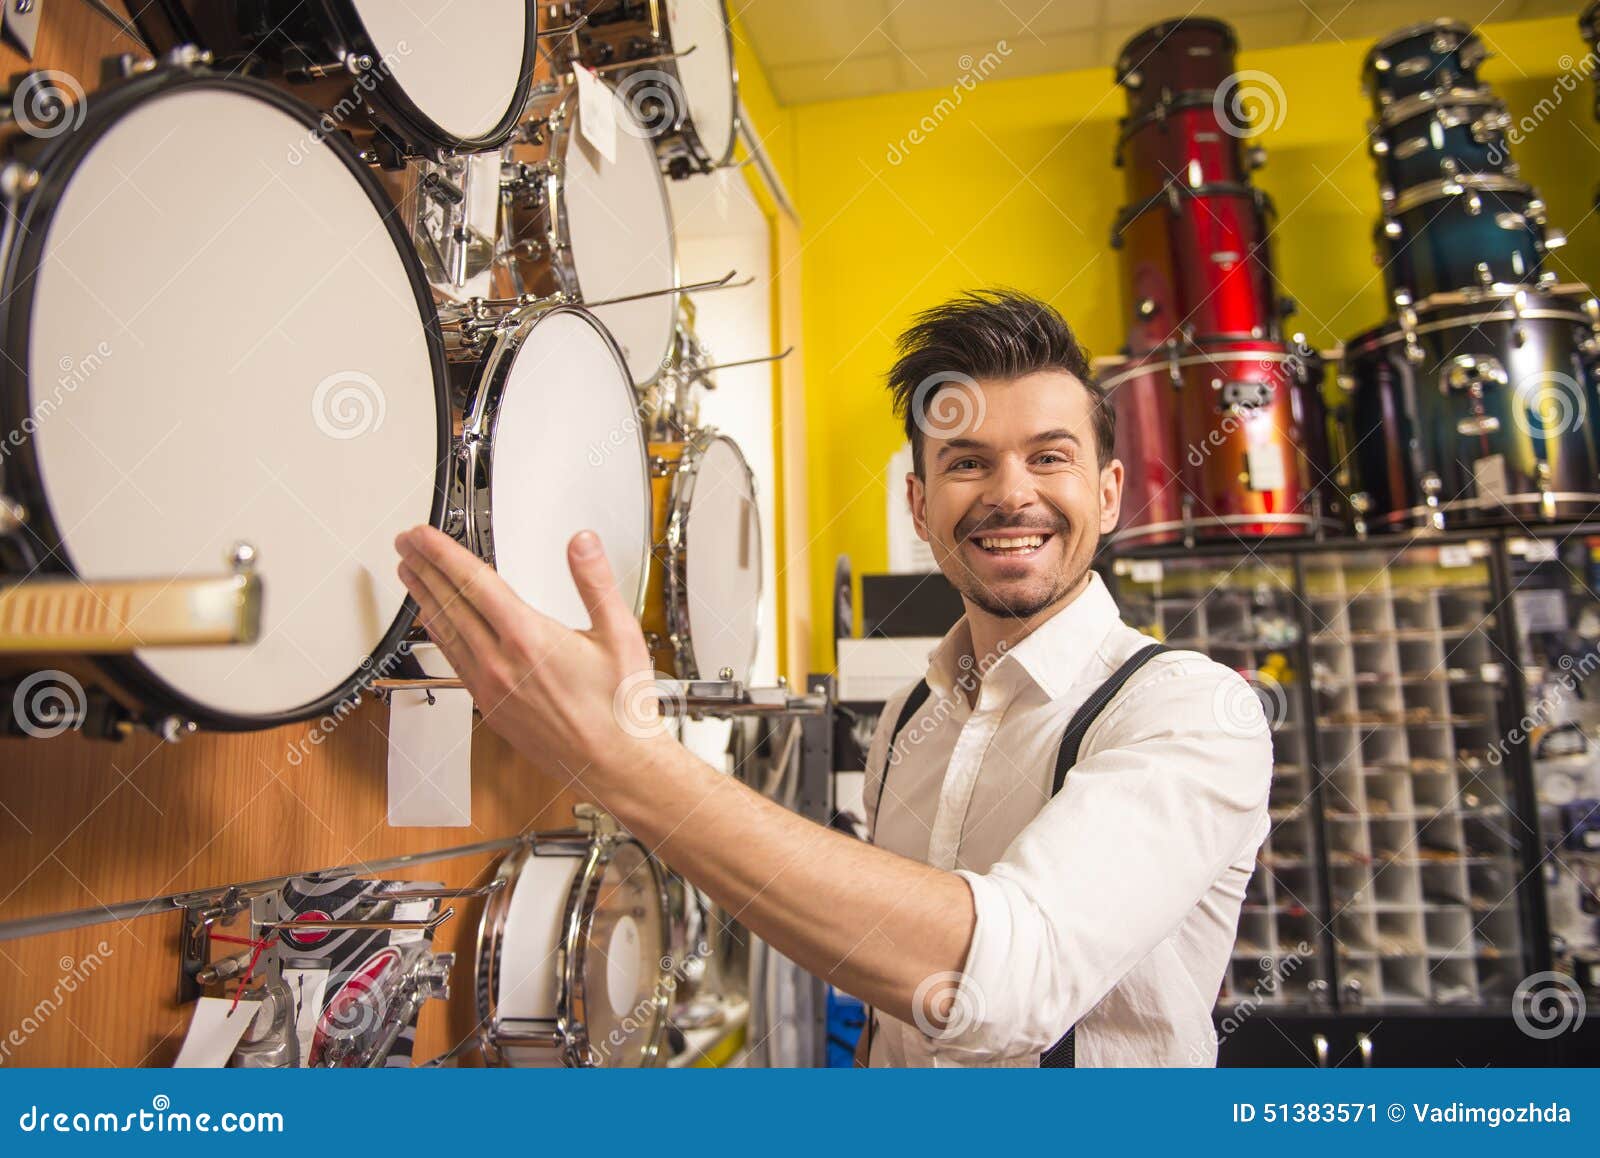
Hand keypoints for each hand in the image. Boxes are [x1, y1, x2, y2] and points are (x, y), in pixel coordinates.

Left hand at [393, 525, 663, 784]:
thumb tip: (581, 543)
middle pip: (450, 604)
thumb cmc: (619, 707)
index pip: (472, 583)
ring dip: (424, 599)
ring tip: (409, 576)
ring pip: (446, 633)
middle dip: (424, 568)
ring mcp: (490, 687)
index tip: (422, 535)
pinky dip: (438, 635)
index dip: (442, 553)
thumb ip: (595, 582)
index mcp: (527, 638)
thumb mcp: (619, 633)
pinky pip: (454, 662)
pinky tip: (434, 626)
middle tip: (405, 545)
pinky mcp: (490, 707)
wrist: (614, 763)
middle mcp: (500, 662)